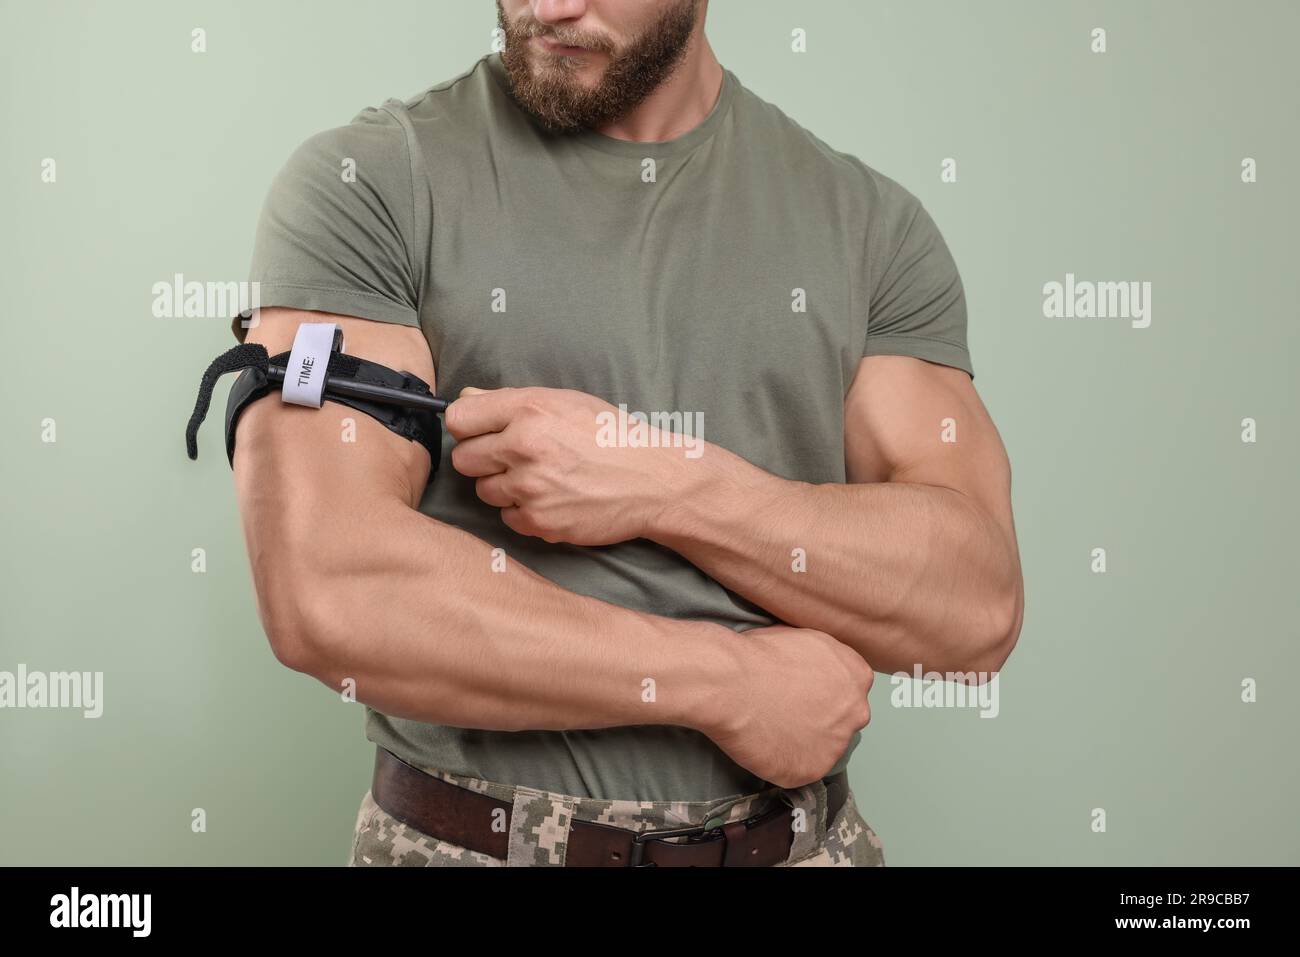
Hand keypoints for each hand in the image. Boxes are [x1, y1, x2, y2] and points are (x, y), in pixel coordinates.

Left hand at [445, 386, 695, 545]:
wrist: (653, 480)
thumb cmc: (613, 437)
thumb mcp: (567, 402)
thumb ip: (512, 401)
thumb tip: (465, 400)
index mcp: (529, 410)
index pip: (458, 419)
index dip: (470, 427)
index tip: (483, 432)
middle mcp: (524, 447)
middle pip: (464, 459)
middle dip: (484, 459)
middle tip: (515, 458)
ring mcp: (529, 488)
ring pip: (484, 490)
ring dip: (505, 487)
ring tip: (542, 479)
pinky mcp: (538, 521)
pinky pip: (507, 518)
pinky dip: (525, 512)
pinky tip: (553, 499)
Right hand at [707, 625, 873, 788]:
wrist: (731, 683)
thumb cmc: (758, 654)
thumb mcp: (803, 638)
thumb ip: (822, 658)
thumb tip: (813, 668)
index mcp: (857, 675)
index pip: (849, 690)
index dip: (823, 692)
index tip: (802, 693)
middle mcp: (855, 711)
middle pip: (842, 720)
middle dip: (819, 719)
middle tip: (786, 712)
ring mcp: (836, 744)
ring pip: (822, 748)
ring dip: (801, 742)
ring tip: (770, 728)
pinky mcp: (812, 770)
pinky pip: (799, 769)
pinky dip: (783, 762)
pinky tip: (763, 745)